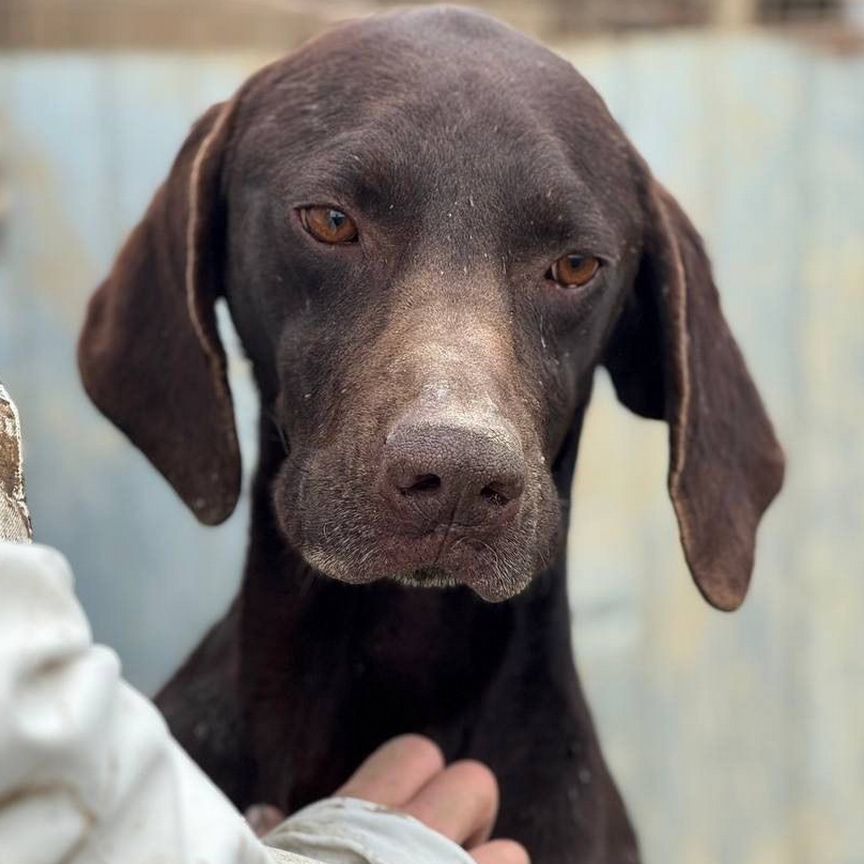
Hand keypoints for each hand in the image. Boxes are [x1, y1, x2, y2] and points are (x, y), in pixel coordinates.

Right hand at [247, 734, 528, 863]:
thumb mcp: (265, 861)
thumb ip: (277, 839)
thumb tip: (268, 810)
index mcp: (357, 819)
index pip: (414, 754)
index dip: (417, 779)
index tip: (408, 813)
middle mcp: (411, 842)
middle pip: (475, 783)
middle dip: (467, 815)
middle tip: (442, 857)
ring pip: (512, 853)